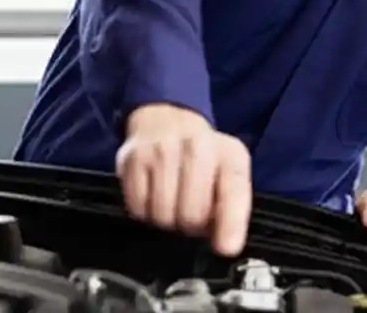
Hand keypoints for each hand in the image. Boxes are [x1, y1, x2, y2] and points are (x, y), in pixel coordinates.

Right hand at [115, 103, 251, 256]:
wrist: (166, 119)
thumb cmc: (202, 156)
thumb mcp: (227, 172)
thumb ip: (231, 208)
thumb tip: (225, 246)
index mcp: (229, 154)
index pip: (233, 190)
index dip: (231, 223)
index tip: (227, 248)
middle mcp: (198, 147)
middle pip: (192, 214)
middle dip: (191, 225)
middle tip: (190, 213)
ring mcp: (163, 150)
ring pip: (162, 215)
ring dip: (166, 220)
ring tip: (172, 202)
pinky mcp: (133, 158)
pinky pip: (137, 208)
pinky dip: (144, 211)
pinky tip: (153, 195)